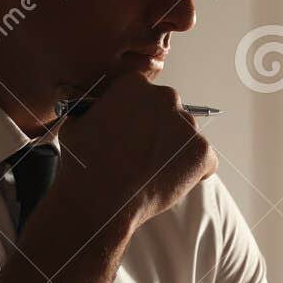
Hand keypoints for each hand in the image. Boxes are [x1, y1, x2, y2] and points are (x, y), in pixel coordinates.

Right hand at [53, 72, 216, 230]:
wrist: (100, 197)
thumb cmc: (84, 164)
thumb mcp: (78, 123)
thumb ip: (97, 111)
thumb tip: (98, 114)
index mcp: (135, 85)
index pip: (146, 98)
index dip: (140, 120)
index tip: (133, 137)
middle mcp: (165, 97)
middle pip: (170, 114)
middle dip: (161, 134)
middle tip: (143, 158)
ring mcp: (186, 125)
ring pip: (187, 139)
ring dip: (175, 154)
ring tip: (151, 175)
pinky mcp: (202, 152)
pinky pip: (204, 162)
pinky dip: (192, 175)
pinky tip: (167, 184)